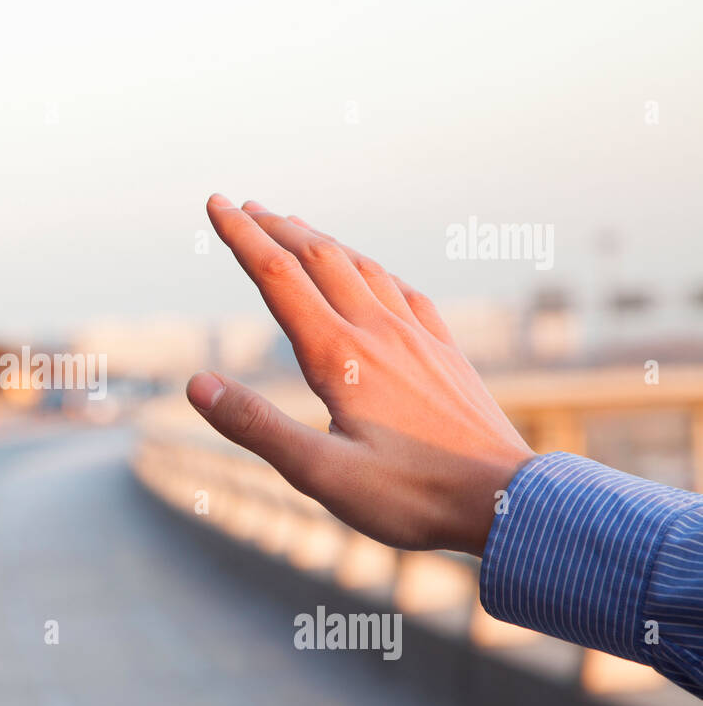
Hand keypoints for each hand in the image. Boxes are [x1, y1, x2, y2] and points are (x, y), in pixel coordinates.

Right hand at [186, 195, 534, 555]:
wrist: (509, 501)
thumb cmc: (413, 496)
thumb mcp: (321, 475)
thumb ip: (256, 427)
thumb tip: (196, 383)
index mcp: (340, 356)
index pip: (278, 277)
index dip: (241, 237)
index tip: (215, 203)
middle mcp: (378, 332)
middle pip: (318, 258)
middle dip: (274, 227)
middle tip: (241, 206)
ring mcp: (417, 337)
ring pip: (360, 267)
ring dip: (320, 240)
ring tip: (295, 226)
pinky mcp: (444, 352)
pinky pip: (402, 291)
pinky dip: (370, 269)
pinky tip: (371, 274)